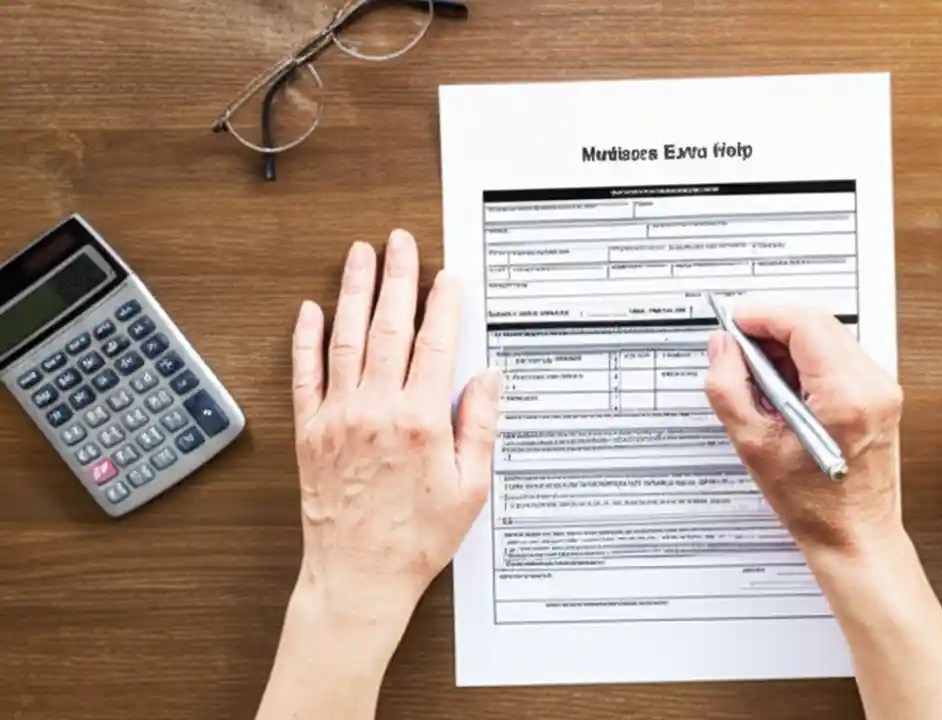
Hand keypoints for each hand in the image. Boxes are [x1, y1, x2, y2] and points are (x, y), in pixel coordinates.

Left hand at [288, 230, 499, 644]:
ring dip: (352, 292)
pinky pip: (304, 374)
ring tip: (358, 257)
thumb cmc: (415, 539)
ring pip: (344, 338)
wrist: (358, 576)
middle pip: (388, 326)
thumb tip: (488, 381)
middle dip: (396, 278)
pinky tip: (310, 312)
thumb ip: (479, 427)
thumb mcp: (470, 488)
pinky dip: (306, 339)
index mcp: (419, 420)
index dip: (442, 303)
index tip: (447, 276)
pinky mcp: (309, 433)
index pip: (434, 343)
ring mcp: (337, 418)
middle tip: (398, 243)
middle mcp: (375, 410)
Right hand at [704, 304, 902, 559]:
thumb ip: (728, 388)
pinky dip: (807, 359)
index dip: (762, 315)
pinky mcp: (880, 395)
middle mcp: (872, 386)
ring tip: (760, 375)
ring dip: (789, 343)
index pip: (803, 323)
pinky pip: (839, 356)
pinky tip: (786, 387)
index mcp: (845, 396)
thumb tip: (722, 348)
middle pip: (818, 322)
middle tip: (740, 348)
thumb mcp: (754, 446)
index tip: (735, 322)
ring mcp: (881, 389)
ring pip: (828, 335)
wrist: (854, 536)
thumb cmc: (815, 506)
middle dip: (772, 327)